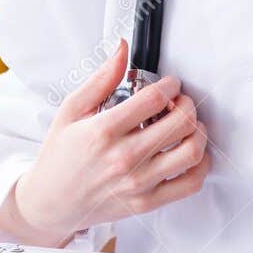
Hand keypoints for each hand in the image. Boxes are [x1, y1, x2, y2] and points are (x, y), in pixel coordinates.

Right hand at [8, 39, 210, 246]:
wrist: (52, 201)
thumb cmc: (60, 156)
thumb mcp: (71, 110)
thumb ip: (101, 79)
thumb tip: (122, 50)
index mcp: (103, 131)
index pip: (153, 99)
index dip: (169, 86)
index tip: (169, 85)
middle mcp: (124, 158)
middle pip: (180, 123)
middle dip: (187, 104)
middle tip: (179, 102)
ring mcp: (138, 182)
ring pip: (191, 152)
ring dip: (198, 132)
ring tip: (188, 125)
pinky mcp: (147, 202)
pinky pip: (189, 184)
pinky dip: (201, 165)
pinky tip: (190, 152)